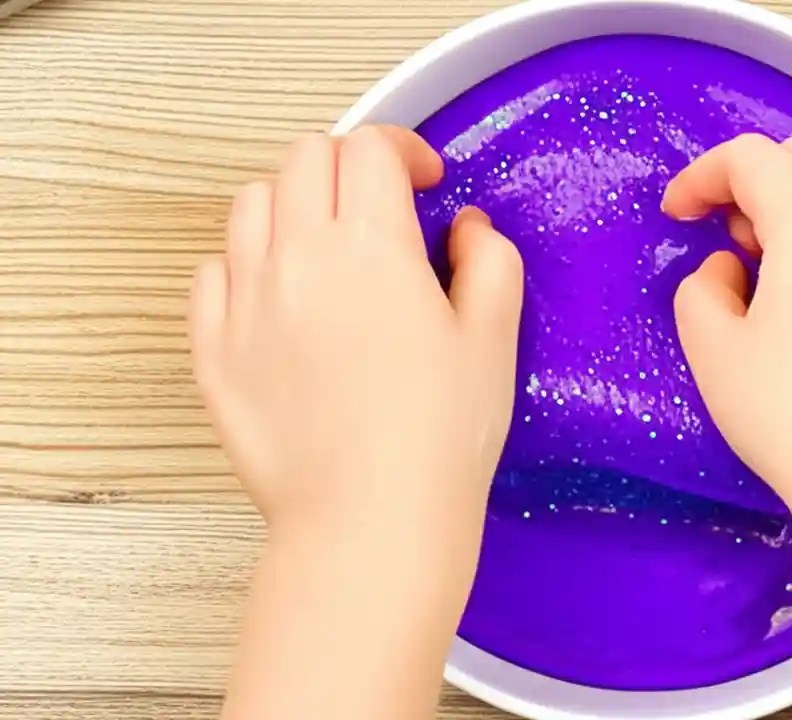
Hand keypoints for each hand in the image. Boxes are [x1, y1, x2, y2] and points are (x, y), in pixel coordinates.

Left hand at [189, 126, 523, 536]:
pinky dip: (245, 263)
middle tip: (380, 209)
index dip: (403, 149)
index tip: (425, 181)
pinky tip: (280, 295)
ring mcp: (245, 303)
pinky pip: (211, 272)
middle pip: (305, 159)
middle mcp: (297, 258)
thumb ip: (488, 261)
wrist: (371, 522)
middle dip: (349, 167)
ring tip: (325, 248)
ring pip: (251, 204)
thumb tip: (466, 228)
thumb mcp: (493, 340)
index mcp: (372, 247)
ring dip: (293, 205)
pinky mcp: (213, 350)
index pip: (370, 148)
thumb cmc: (441, 437)